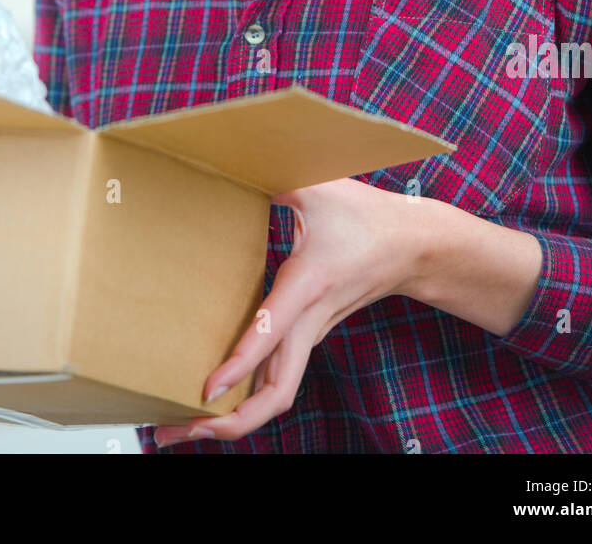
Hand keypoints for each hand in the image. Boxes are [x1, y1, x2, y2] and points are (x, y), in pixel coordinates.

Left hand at [152, 175, 434, 446]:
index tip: (206, 387)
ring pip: (276, 394)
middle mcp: (310, 320)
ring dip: (233, 420)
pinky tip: (217, 399)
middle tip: (177, 431)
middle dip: (228, 422)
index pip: (271, 333)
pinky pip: (279, 378)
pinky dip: (248, 397)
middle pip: (275, 392)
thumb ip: (275, 177)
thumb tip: (230, 160)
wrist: (414, 245)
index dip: (240, 363)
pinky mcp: (311, 336)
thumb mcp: (320, 186)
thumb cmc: (367, 216)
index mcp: (309, 283)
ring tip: (184, 428)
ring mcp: (312, 334)